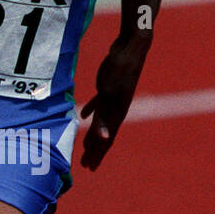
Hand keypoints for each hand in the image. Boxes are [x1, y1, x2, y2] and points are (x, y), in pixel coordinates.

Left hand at [79, 41, 148, 170]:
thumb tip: (103, 139)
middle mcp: (117, 108)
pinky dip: (92, 112)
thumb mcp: (108, 95)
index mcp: (117, 112)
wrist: (131, 46)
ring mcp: (115, 97)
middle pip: (104, 134)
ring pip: (102, 121)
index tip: (88, 167)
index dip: (97, 154)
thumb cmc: (119, 69)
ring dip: (92, 134)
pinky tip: (83, 116)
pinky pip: (100, 104)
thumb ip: (105, 117)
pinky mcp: (110, 86)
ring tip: (85, 146)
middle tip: (85, 164)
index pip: (105, 139)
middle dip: (94, 150)